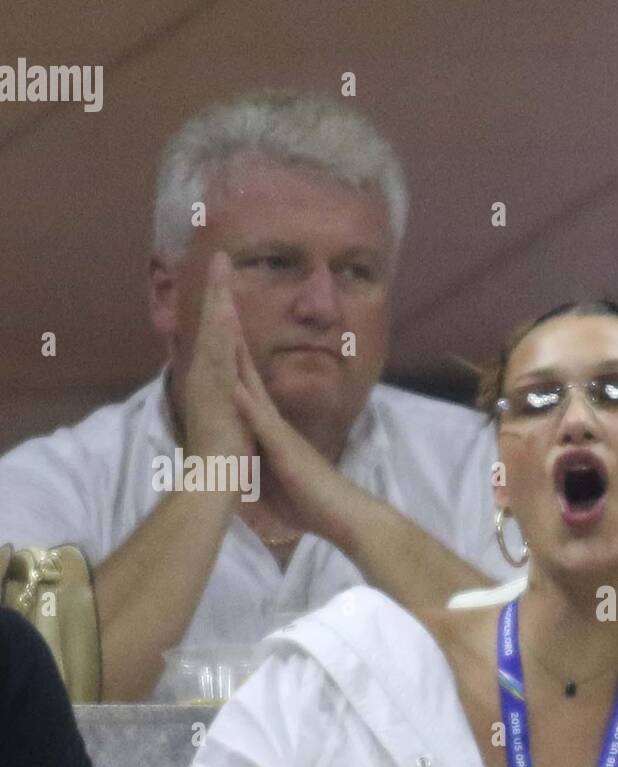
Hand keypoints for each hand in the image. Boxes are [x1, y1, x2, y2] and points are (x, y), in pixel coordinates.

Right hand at [181, 252, 256, 466]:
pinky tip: (225, 310)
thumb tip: (237, 397)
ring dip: (217, 301)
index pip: (219, 339)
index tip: (224, 285)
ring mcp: (209, 383)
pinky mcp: (216, 393)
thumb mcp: (233, 424)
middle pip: (212, 327)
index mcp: (214, 384)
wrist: (212, 482)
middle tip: (220, 259)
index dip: (221, 311)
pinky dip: (221, 333)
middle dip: (216, 293)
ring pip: (214, 334)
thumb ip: (233, 406)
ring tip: (220, 269)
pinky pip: (219, 357)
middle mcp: (207, 378)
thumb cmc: (225, 462)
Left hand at [232, 341, 369, 545]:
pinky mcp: (285, 450)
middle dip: (234, 349)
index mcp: (273, 434)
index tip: (220, 340)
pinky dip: (248, 405)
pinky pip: (263, 424)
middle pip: (251, 381)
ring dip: (239, 364)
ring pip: (256, 393)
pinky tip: (234, 385)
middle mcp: (276, 426)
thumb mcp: (279, 482)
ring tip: (223, 333)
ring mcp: (281, 435)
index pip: (250, 393)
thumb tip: (248, 464)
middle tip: (220, 312)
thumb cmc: (314, 504)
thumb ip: (264, 466)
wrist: (343, 515)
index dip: (234, 367)